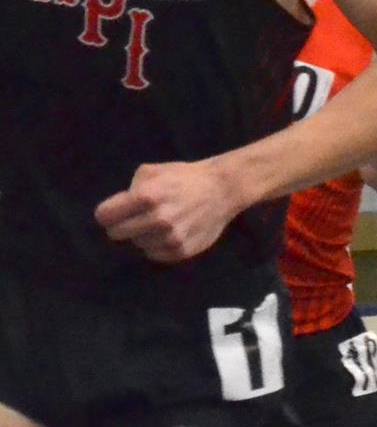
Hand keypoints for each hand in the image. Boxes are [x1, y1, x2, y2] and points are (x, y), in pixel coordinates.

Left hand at [95, 160, 245, 262]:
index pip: (104, 216)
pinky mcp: (182, 251)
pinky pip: (154, 254)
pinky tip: (169, 233)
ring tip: (159, 223)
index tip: (114, 212)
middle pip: (116, 233)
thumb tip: (119, 210)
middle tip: (136, 218)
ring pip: (137, 244)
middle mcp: (157, 219)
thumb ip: (130, 190)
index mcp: (146, 196)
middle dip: (122, 225)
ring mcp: (171, 237)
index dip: (107, 213)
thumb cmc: (184, 177)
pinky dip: (157, 245)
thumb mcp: (152, 172)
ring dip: (143, 235)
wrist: (223, 189)